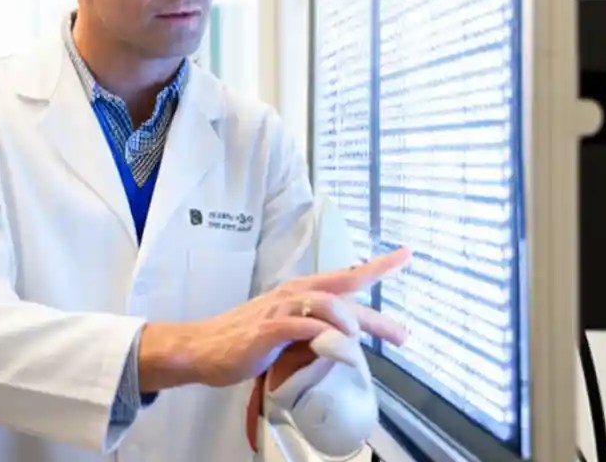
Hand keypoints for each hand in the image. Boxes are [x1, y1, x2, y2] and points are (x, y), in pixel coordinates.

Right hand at [138, 247, 410, 391]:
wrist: (201, 349)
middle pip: (343, 291)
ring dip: (346, 323)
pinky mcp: (266, 329)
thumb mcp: (286, 332)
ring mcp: (279, 310)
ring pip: (325, 305)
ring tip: (358, 345)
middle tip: (403, 334)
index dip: (376, 266)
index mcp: (299, 293)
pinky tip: (330, 344)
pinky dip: (320, 335)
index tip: (405, 256)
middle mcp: (292, 295)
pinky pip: (300, 327)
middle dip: (376, 315)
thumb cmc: (242, 341)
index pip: (344, 277)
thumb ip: (313, 331)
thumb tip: (343, 343)